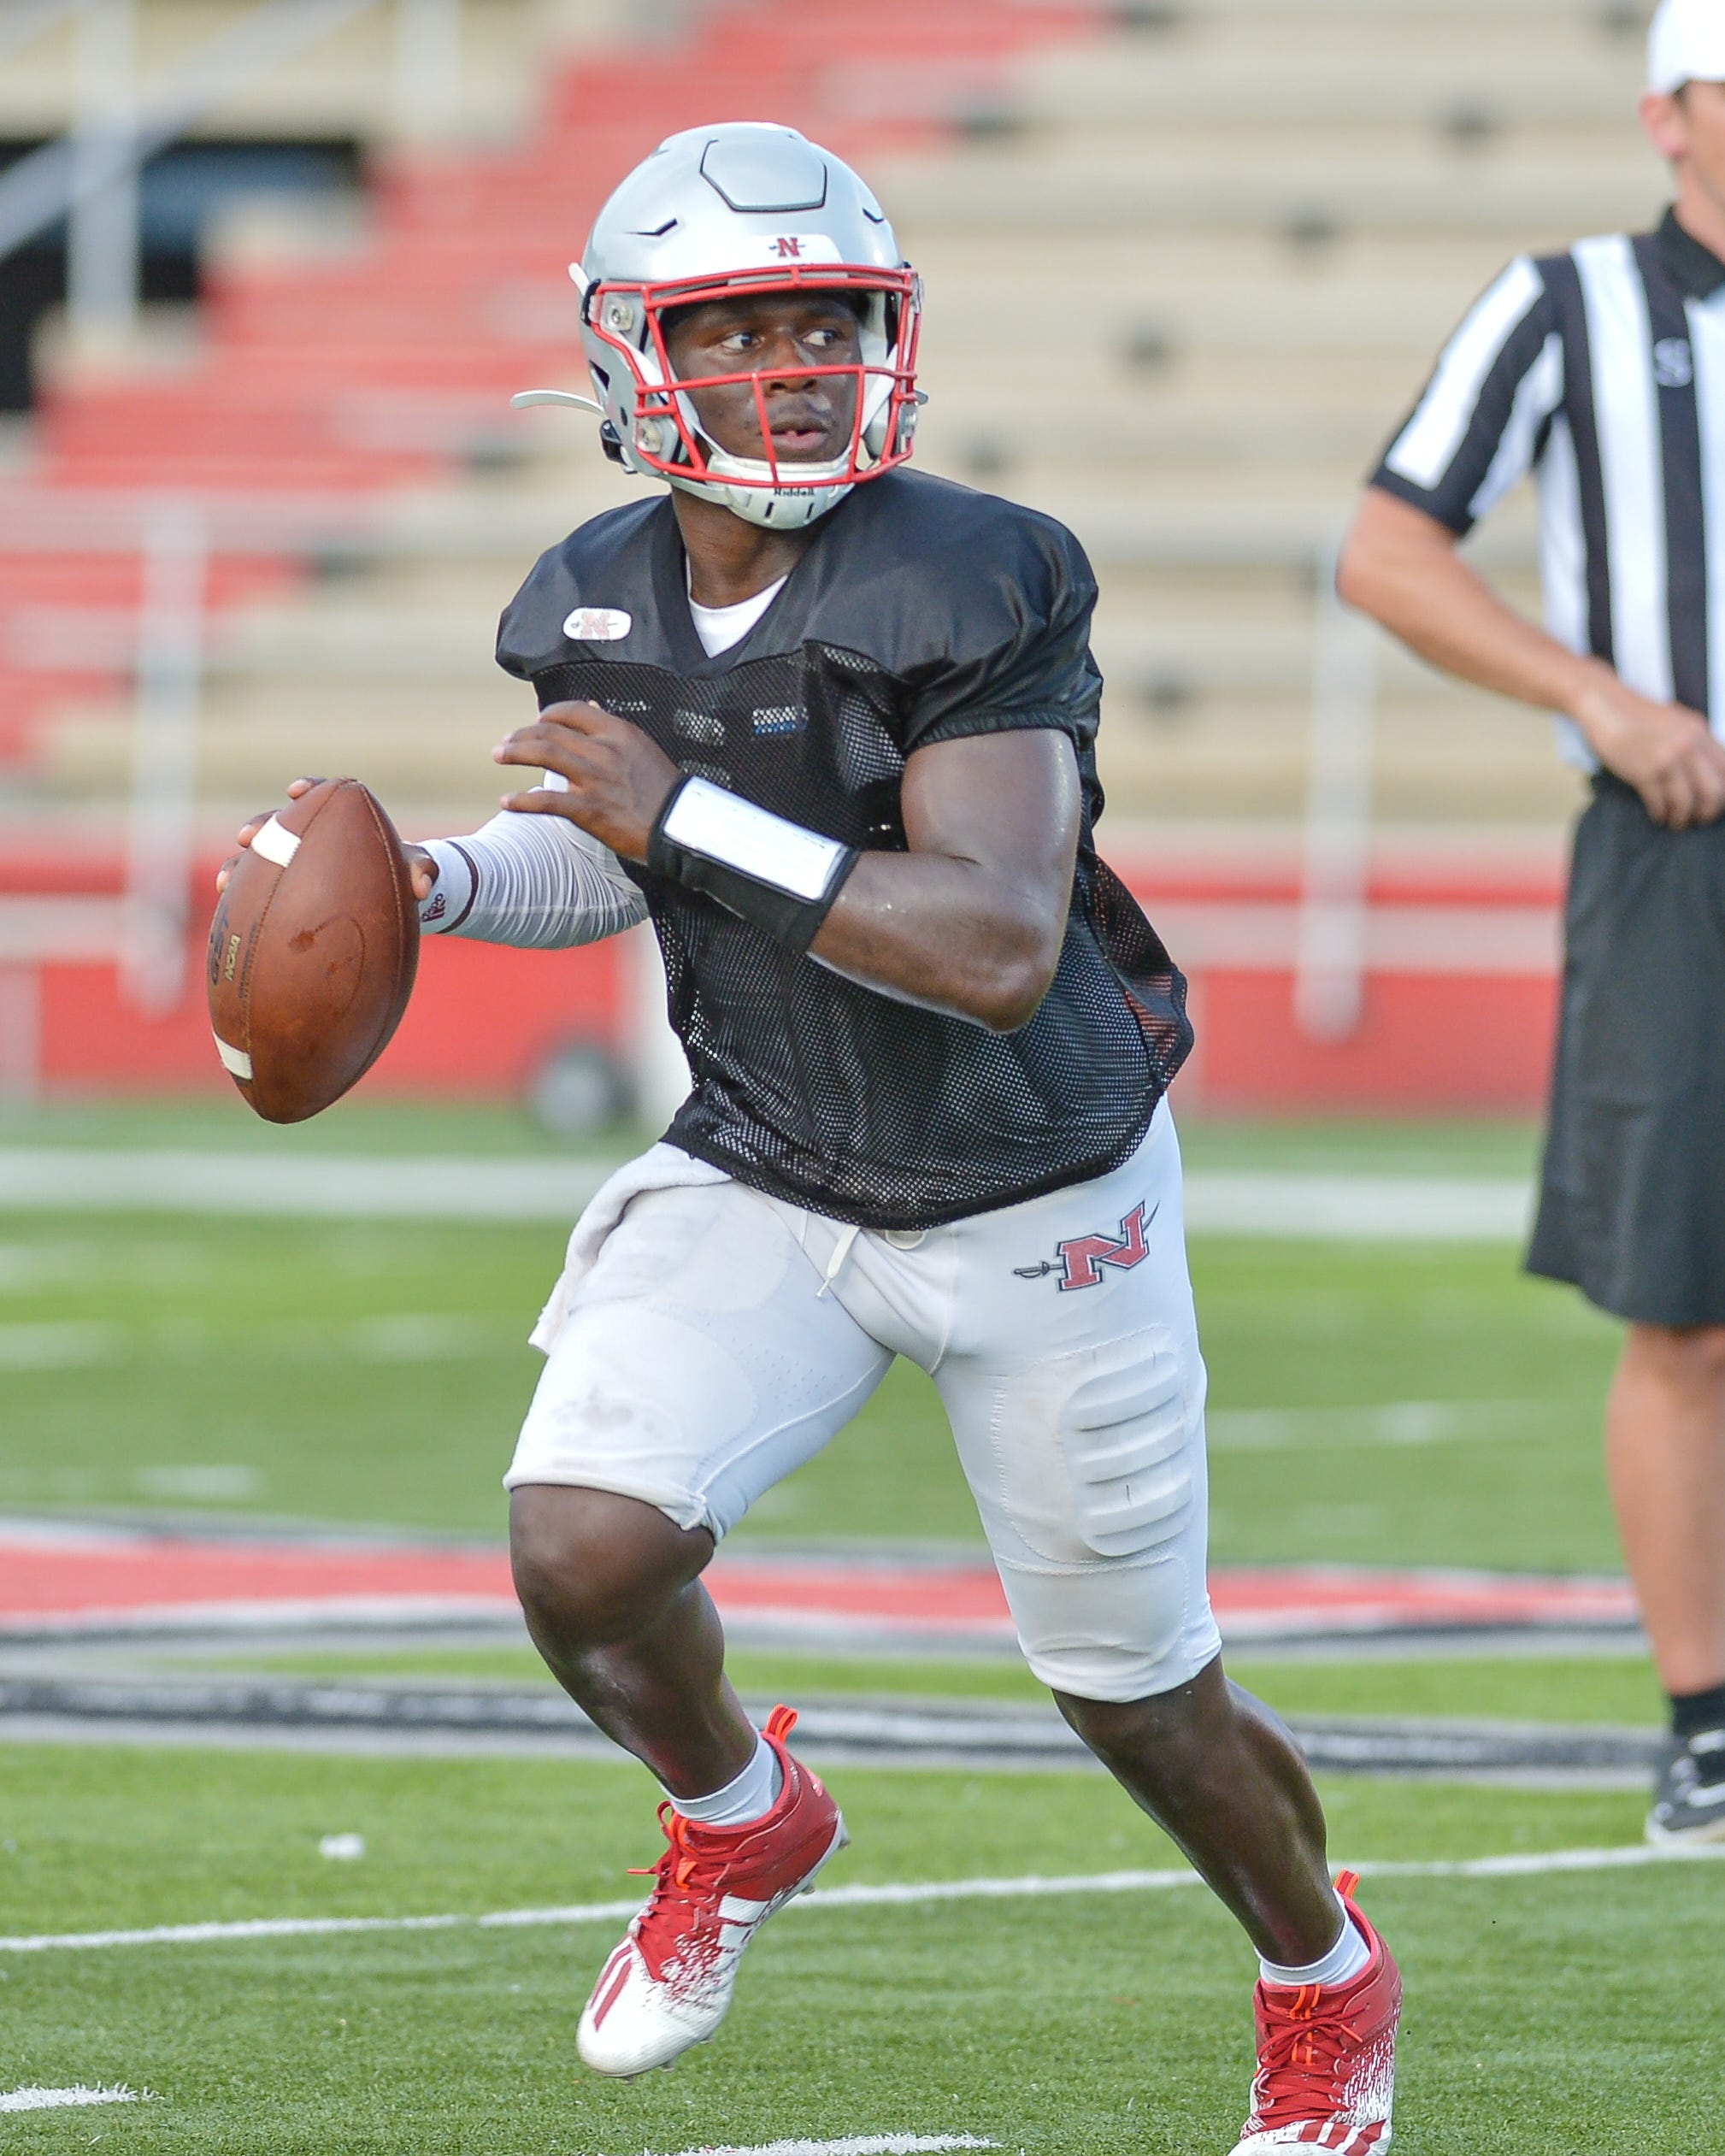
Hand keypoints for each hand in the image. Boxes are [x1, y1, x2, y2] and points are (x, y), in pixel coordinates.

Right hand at [214, 777, 436, 899]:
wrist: (390, 898)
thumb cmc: (400, 873)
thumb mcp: (416, 870)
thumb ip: (422, 870)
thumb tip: (423, 886)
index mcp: (339, 818)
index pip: (321, 793)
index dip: (308, 788)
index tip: (297, 790)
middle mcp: (309, 836)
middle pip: (278, 824)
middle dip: (260, 827)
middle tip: (247, 836)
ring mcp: (293, 863)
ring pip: (259, 861)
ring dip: (239, 868)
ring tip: (226, 881)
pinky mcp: (284, 891)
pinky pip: (260, 896)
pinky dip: (246, 905)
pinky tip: (231, 920)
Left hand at [494, 701, 679, 861]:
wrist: (678, 826)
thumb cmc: (663, 791)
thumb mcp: (642, 749)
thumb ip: (613, 730)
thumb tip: (591, 708)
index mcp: (618, 732)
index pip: (572, 711)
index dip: (548, 715)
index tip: (537, 723)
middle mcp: (603, 750)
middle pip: (549, 731)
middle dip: (521, 735)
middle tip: (506, 743)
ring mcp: (594, 779)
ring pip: (543, 754)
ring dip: (515, 752)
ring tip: (498, 755)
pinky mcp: (589, 809)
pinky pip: (546, 801)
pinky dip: (522, 801)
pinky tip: (507, 802)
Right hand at [1570, 670, 1724, 828]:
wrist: (1606, 705)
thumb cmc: (1638, 715)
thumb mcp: (1678, 721)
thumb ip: (1695, 742)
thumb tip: (1708, 771)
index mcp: (1699, 732)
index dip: (1723, 792)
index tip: (1715, 802)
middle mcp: (1686, 745)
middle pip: (1711, 790)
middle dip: (1708, 811)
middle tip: (1700, 818)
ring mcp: (1664, 759)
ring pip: (1685, 801)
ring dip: (1681, 817)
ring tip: (1676, 821)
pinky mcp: (1641, 771)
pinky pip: (1658, 802)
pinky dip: (1659, 813)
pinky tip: (1657, 815)